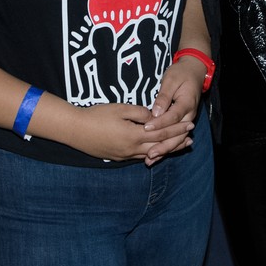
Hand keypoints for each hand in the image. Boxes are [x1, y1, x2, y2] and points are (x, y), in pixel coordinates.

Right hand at [69, 103, 193, 161]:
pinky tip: (156, 150)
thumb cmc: (96, 116)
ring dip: (166, 150)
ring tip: (179, 146)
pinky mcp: (118, 157)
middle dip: (176, 142)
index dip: (177, 129)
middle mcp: (132, 149)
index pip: (162, 133)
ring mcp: (125, 156)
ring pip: (151, 154)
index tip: (190, 124)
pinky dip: (152, 153)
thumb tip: (154, 116)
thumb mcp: (120, 109)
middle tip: (191, 138)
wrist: (75, 130)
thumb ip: (140, 112)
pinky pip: (140, 157)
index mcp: (134, 136)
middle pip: (160, 147)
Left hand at [144, 57, 202, 163]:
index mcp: (187, 103)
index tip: (146, 128)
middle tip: (149, 154)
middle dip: (163, 146)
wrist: (194, 72)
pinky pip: (176, 138)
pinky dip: (167, 147)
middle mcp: (189, 115)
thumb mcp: (171, 80)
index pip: (173, 117)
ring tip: (150, 159)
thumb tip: (155, 111)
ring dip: (165, 150)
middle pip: (177, 135)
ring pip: (177, 139)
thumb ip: (164, 96)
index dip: (159, 124)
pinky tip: (156, 155)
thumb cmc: (181, 74)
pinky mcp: (182, 123)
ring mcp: (187, 120)